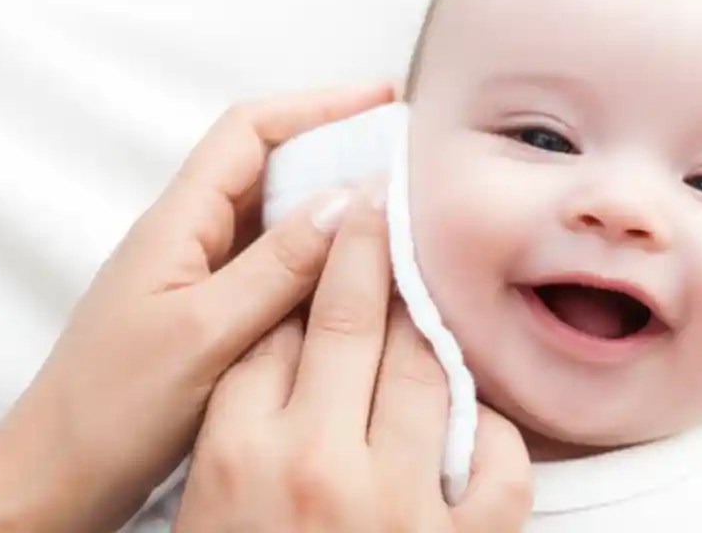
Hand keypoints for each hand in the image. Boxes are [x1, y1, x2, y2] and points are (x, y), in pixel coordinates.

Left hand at [0, 85, 393, 530]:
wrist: (55, 481)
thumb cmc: (109, 412)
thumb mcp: (203, 334)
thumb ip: (276, 267)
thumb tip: (347, 201)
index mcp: (177, 224)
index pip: (249, 132)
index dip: (317, 105)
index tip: (381, 100)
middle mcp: (189, 240)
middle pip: (269, 168)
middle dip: (336, 150)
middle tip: (406, 159)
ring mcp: (199, 280)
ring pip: (276, 222)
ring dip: (333, 209)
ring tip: (398, 214)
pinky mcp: (210, 320)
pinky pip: (274, 271)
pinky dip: (319, 263)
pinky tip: (358, 282)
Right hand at [174, 187, 532, 531]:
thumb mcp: (202, 506)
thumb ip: (231, 431)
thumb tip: (281, 345)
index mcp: (235, 454)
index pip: (272, 329)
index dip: (297, 272)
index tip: (321, 226)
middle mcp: (316, 467)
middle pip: (348, 319)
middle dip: (366, 246)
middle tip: (381, 199)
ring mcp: (394, 506)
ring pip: (426, 369)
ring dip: (427, 329)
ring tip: (426, 295)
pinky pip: (500, 464)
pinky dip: (495, 434)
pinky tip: (478, 421)